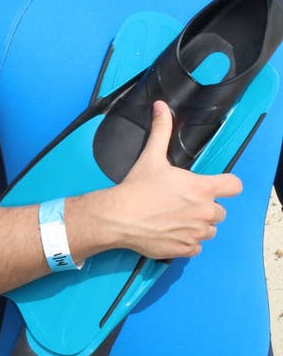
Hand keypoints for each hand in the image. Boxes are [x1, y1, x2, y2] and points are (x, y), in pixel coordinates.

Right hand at [112, 100, 242, 258]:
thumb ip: (161, 130)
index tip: (215, 184)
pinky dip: (187, 241)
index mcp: (202, 188)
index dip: (226, 184)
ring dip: (198, 225)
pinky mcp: (186, 249)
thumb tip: (161, 106)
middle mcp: (205, 212)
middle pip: (220, 210)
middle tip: (183, 201)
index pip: (234, 186)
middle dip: (205, 206)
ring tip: (176, 217)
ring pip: (209, 230)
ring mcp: (197, 233)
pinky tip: (171, 231)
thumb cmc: (138, 187)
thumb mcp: (151, 155)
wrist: (120, 217)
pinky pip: (196, 247)